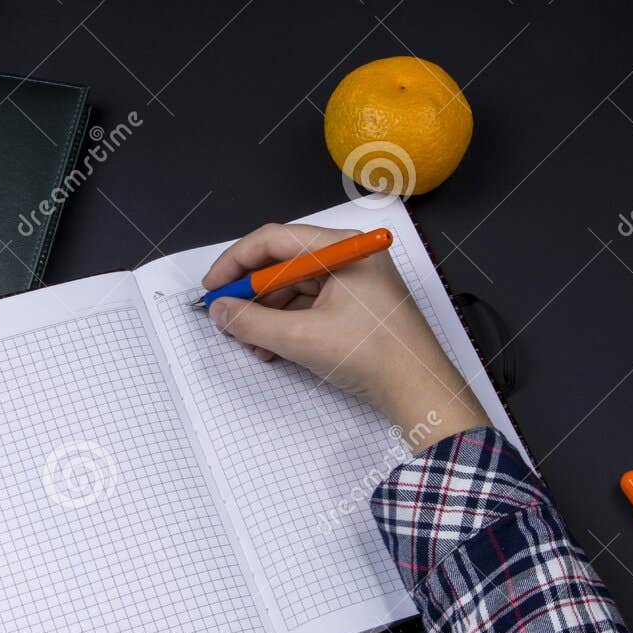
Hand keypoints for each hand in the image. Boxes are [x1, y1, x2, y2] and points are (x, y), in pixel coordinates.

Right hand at [202, 222, 487, 448]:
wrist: (419, 392)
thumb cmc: (374, 356)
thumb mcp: (302, 338)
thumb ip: (253, 322)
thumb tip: (220, 312)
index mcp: (343, 248)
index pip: (275, 240)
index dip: (236, 262)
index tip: (212, 287)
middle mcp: (349, 258)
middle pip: (283, 264)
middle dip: (251, 295)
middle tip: (225, 318)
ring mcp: (354, 283)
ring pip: (294, 289)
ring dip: (266, 316)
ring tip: (249, 343)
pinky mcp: (356, 308)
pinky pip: (309, 307)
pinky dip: (286, 326)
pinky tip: (270, 349)